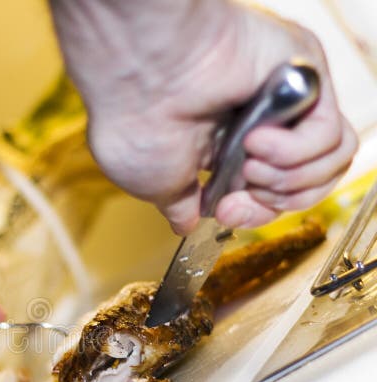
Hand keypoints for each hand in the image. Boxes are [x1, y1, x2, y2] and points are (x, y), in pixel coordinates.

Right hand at [49, 0, 356, 233]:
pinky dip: (295, 151)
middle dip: (271, 204)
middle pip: (305, 183)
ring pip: (329, 161)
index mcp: (223, 147)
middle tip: (238, 199)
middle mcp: (257, 122)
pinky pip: (329, 135)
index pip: (269, 193)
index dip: (255, 213)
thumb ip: (179, 205)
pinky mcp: (304, 77)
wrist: (140, 76)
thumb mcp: (156, 184)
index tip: (227, 212)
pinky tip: (257, 141)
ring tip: (249, 163)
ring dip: (286, 180)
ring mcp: (283, 100)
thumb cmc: (134, 121)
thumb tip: (184, 223)